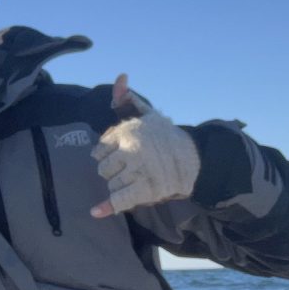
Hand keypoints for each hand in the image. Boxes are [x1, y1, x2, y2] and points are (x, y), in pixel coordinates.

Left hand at [90, 74, 200, 217]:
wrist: (193, 158)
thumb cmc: (165, 136)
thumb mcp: (146, 114)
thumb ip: (128, 99)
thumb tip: (120, 77)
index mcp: (128, 132)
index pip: (101, 148)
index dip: (109, 152)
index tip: (121, 153)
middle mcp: (131, 151)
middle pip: (103, 168)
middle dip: (113, 169)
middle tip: (130, 167)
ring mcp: (138, 171)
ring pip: (111, 183)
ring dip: (119, 184)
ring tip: (134, 179)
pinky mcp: (146, 190)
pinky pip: (120, 199)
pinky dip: (107, 207)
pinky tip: (95, 211)